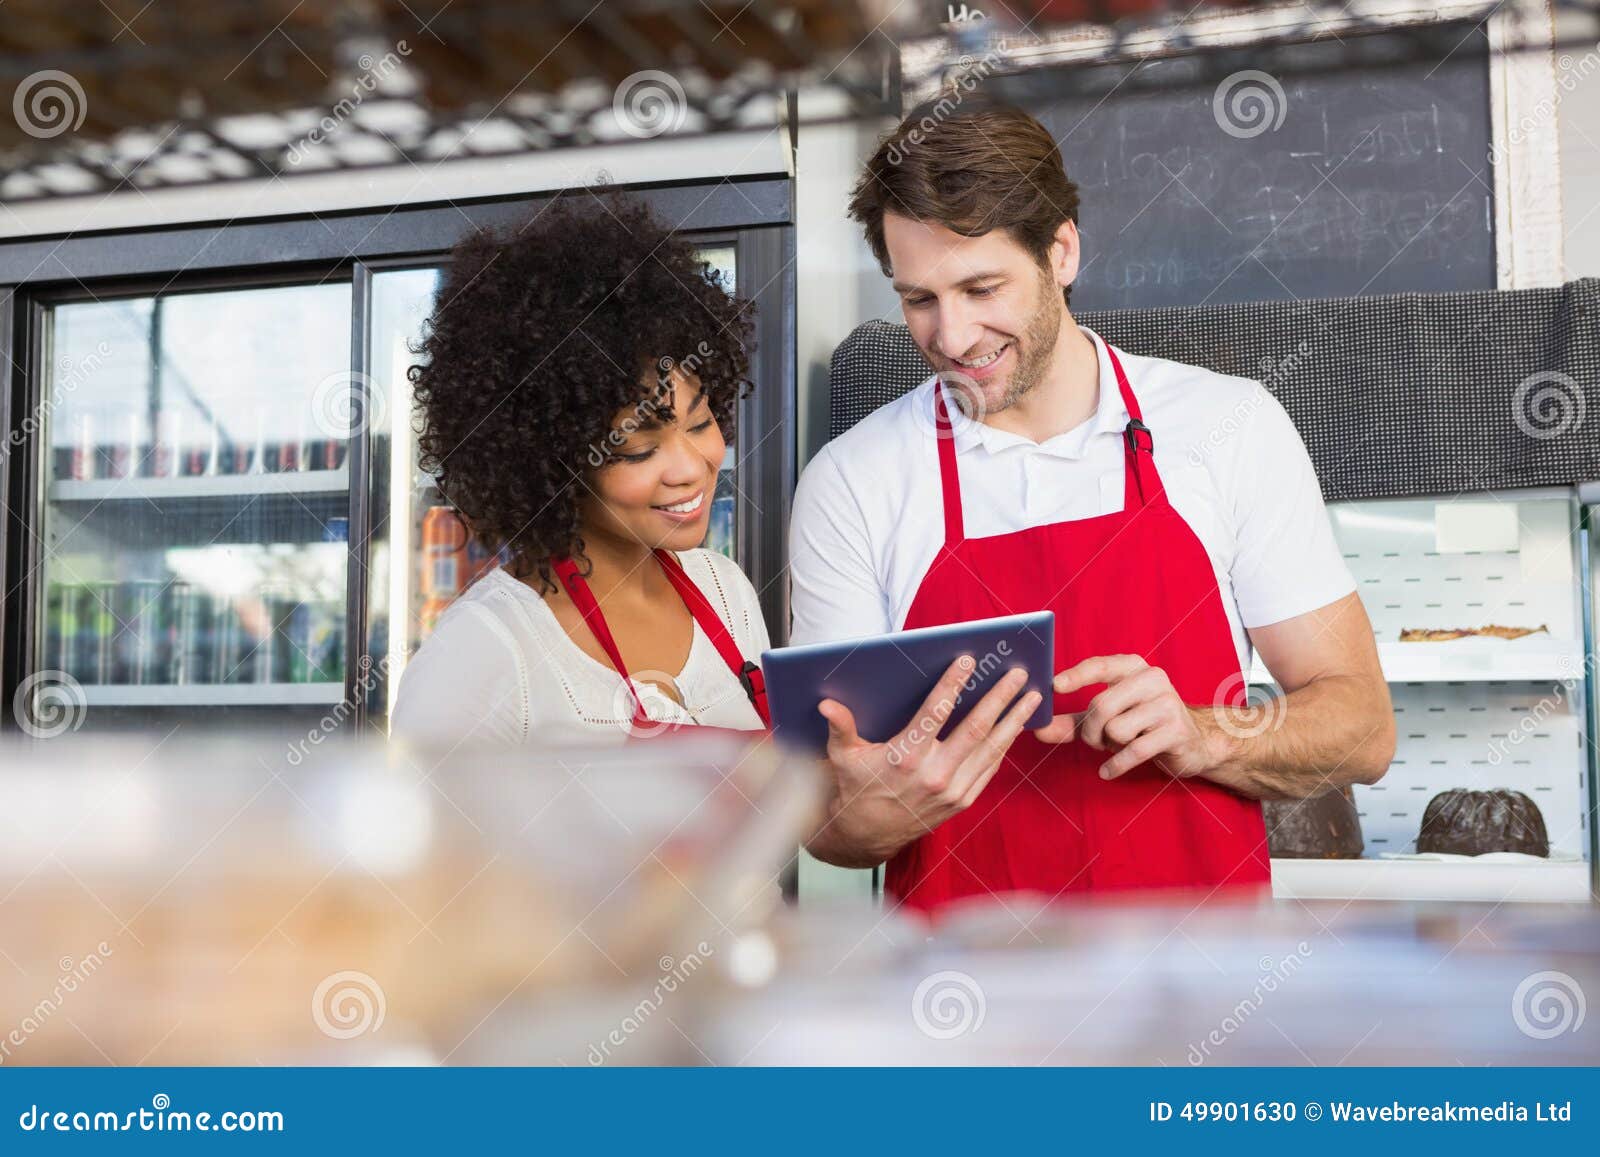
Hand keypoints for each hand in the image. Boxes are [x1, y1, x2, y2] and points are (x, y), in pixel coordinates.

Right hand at [808, 657, 1041, 866]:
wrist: (867, 835)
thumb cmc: (856, 787)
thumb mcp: (843, 757)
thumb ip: (840, 728)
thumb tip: (826, 703)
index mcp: (904, 757)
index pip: (934, 713)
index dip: (952, 685)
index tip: (969, 660)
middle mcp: (933, 774)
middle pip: (975, 728)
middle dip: (999, 698)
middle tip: (1017, 673)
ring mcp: (952, 790)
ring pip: (990, 749)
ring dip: (1013, 720)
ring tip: (1031, 696)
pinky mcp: (962, 802)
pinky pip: (989, 768)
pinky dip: (1005, 745)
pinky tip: (1016, 725)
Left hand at [1033, 654, 1232, 780]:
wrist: (1194, 741)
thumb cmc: (1142, 723)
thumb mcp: (1107, 717)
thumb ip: (1072, 722)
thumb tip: (1037, 729)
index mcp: (1133, 667)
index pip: (1100, 666)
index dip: (1076, 675)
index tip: (1054, 687)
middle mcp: (1152, 679)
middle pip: (1101, 706)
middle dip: (1090, 731)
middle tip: (1095, 742)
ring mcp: (1167, 704)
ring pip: (1116, 729)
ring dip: (1108, 746)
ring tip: (1117, 746)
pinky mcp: (1176, 731)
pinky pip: (1134, 751)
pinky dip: (1116, 765)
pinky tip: (1108, 771)